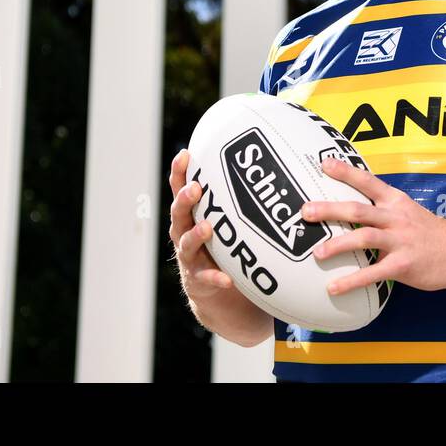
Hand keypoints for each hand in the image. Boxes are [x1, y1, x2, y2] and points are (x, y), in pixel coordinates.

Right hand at [168, 148, 237, 307]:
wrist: (216, 290)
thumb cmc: (224, 244)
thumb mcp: (226, 220)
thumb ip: (236, 199)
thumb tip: (266, 165)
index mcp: (190, 215)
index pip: (180, 190)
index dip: (179, 173)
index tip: (185, 154)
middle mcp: (184, 233)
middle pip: (179, 213)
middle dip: (185, 200)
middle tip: (195, 188)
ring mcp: (189, 257)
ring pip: (186, 244)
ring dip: (195, 235)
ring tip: (207, 227)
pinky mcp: (198, 279)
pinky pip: (206, 278)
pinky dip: (215, 278)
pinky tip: (226, 278)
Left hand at [301, 157, 445, 296]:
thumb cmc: (429, 233)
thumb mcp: (407, 212)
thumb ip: (382, 209)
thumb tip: (350, 208)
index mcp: (396, 201)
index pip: (368, 182)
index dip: (346, 172)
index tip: (324, 164)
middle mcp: (396, 217)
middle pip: (359, 209)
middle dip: (330, 209)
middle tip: (306, 211)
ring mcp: (400, 241)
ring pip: (364, 238)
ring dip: (338, 245)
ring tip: (317, 253)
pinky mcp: (403, 265)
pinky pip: (373, 273)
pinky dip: (351, 281)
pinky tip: (333, 287)